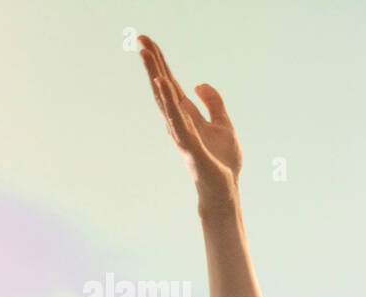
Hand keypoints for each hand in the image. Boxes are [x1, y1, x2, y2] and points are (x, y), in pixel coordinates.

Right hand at [138, 34, 242, 199]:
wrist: (225, 188)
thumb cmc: (222, 161)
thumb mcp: (223, 125)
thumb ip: (213, 104)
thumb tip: (198, 83)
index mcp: (186, 114)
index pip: (170, 83)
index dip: (160, 62)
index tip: (145, 40)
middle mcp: (178, 120)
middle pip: (163, 86)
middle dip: (153, 62)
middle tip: (140, 38)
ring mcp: (181, 131)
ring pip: (165, 99)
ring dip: (156, 75)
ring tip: (146, 54)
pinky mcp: (189, 144)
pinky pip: (177, 119)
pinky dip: (169, 102)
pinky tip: (163, 85)